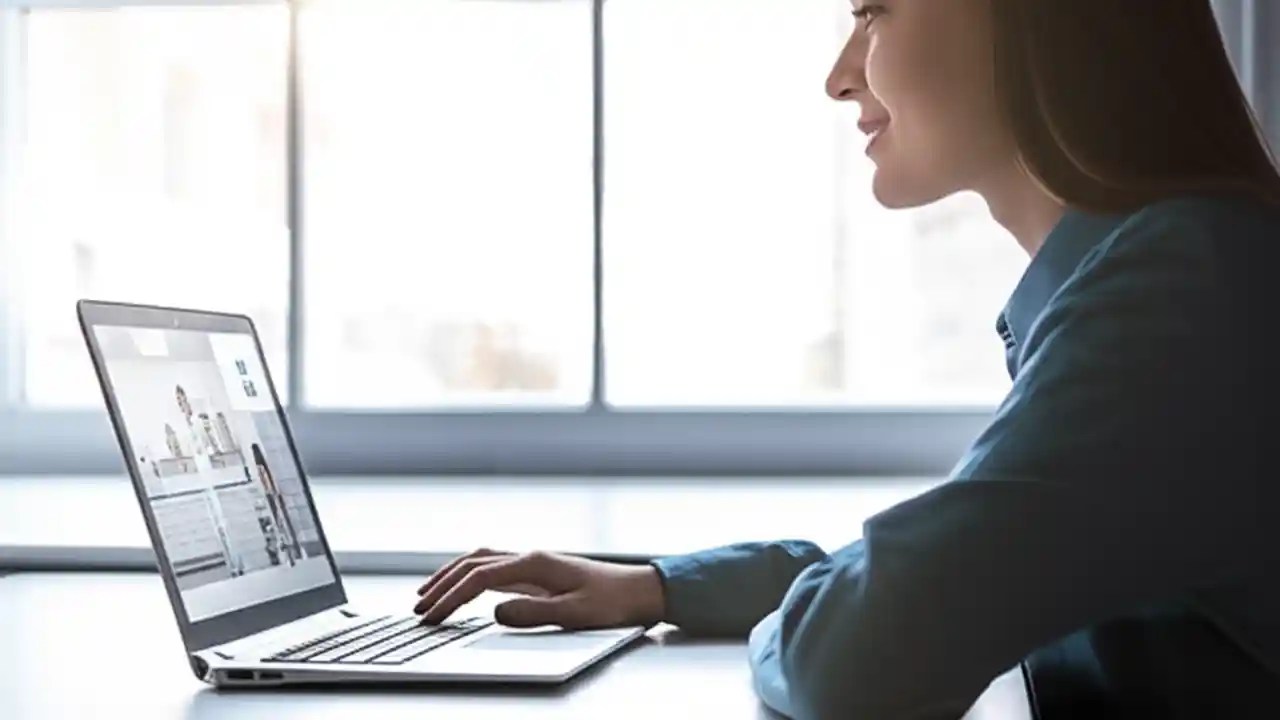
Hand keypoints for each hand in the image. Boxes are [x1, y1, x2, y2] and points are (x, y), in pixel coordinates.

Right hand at [412, 549, 665, 629]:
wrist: (641, 590)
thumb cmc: (613, 603)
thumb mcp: (575, 614)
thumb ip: (534, 613)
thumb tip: (496, 612)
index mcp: (536, 564)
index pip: (480, 577)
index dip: (451, 597)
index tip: (431, 616)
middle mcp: (530, 557)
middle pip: (473, 563)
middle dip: (442, 585)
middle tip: (418, 608)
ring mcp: (534, 563)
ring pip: (480, 560)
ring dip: (451, 575)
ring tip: (428, 594)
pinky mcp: (538, 572)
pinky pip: (493, 567)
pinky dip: (470, 575)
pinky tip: (463, 588)